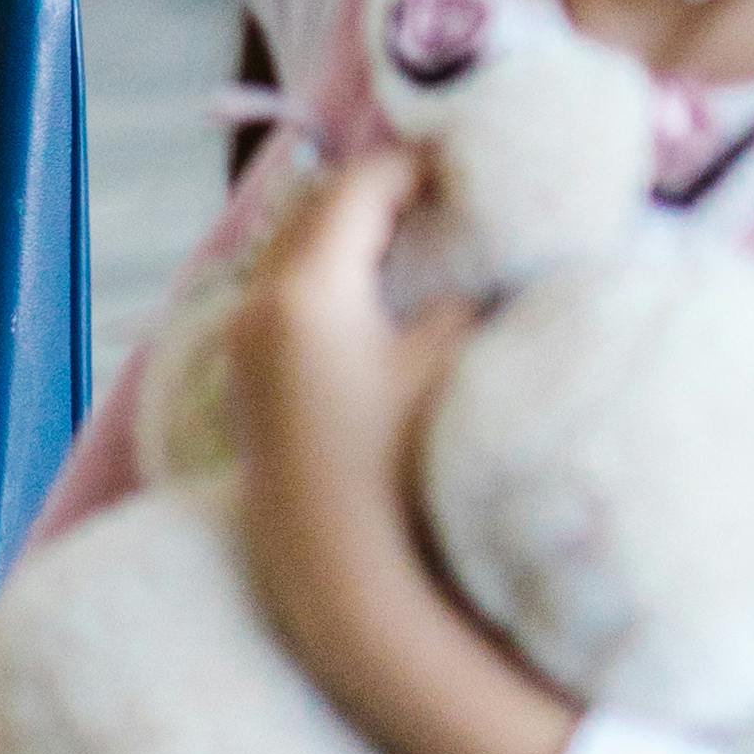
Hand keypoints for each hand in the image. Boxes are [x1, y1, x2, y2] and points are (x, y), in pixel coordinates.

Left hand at [232, 149, 574, 753]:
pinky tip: (391, 296)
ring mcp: (247, 352)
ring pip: (301, 254)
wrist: (351, 598)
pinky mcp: (253, 393)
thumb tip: (506, 257)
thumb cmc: (415, 483)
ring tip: (433, 230)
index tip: (479, 156)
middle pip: (321, 209)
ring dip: (359, 234)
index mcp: (309, 292)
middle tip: (459, 183)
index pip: (365, 184)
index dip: (426, 161)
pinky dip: (337, 279)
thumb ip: (478, 300)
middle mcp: (261, 311)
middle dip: (389, 190)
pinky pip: (292, 300)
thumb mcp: (462, 372)